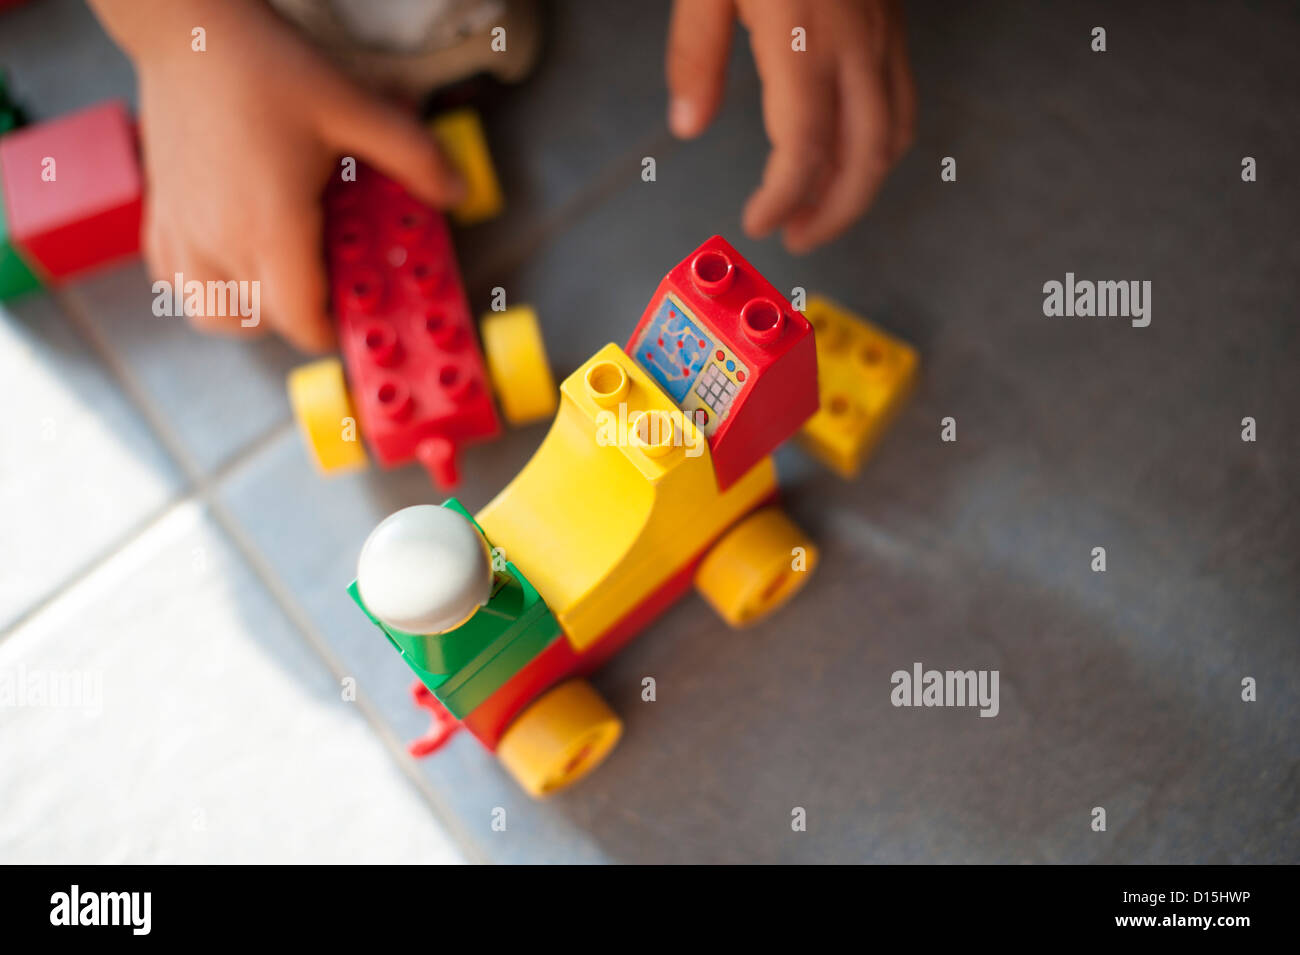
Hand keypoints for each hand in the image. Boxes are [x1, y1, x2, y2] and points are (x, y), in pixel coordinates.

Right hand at [100, 0, 465, 350]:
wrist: (189, 29)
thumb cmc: (263, 66)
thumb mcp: (354, 108)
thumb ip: (412, 156)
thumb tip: (456, 192)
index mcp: (271, 227)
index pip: (301, 320)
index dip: (334, 328)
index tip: (354, 313)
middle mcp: (218, 241)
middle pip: (265, 322)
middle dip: (303, 314)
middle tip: (332, 279)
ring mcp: (182, 233)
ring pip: (215, 317)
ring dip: (253, 312)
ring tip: (283, 278)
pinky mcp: (159, 217)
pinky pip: (178, 284)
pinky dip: (208, 289)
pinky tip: (236, 257)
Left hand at [666, 0, 914, 253]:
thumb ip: (696, 53)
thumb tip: (687, 125)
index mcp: (805, 39)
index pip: (804, 143)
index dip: (783, 197)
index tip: (759, 224)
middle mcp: (855, 43)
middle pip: (866, 154)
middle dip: (835, 213)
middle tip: (798, 238)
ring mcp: (882, 34)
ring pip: (892, 132)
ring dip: (860, 185)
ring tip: (817, 209)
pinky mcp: (893, 23)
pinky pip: (900, 100)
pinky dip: (877, 145)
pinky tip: (843, 157)